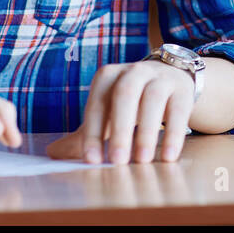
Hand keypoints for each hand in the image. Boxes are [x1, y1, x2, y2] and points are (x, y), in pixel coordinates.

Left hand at [46, 60, 194, 164]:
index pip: (97, 104)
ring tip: (142, 160)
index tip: (92, 160)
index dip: (93, 132)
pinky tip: (168, 156)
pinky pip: (178, 110)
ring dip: (146, 131)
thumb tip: (52, 153)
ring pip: (152, 99)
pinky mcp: (181, 90)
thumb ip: (85, 133)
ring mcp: (159, 77)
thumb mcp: (108, 113)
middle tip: (118, 161)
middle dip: (120, 129)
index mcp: (107, 76)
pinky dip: (173, 134)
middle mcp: (133, 71)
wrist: (171, 80)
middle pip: (124, 95)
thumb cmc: (131, 102)